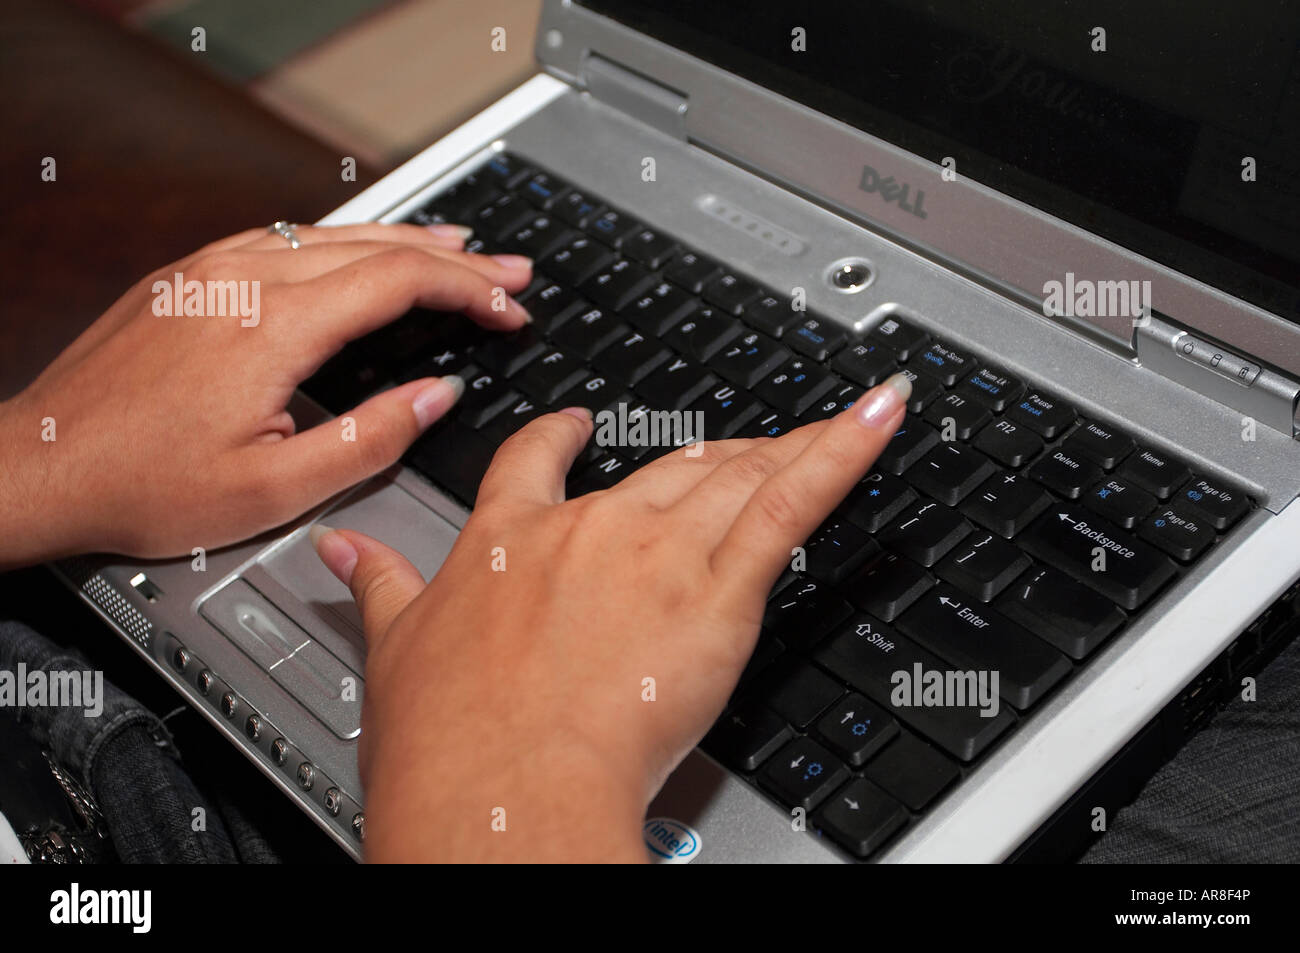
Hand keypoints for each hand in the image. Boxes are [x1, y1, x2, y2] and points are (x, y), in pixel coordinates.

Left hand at [0, 223, 532, 567]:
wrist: (39, 464)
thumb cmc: (143, 484)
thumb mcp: (275, 488)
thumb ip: (371, 436)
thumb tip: (436, 395)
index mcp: (273, 325)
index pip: (402, 279)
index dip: (470, 288)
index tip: (511, 307)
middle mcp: (244, 277)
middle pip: (378, 244)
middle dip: (456, 255)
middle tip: (510, 271)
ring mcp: (213, 267)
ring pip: (333, 231)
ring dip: (406, 238)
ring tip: (458, 244)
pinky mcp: (190, 273)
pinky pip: (288, 236)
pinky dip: (347, 240)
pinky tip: (363, 250)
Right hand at [312, 374, 910, 861]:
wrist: (500, 787)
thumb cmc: (448, 736)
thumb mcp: (395, 650)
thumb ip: (378, 587)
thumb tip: (343, 552)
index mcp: (508, 538)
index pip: (537, 461)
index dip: (563, 436)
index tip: (578, 426)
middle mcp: (587, 529)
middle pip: (662, 467)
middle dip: (707, 453)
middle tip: (737, 446)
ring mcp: (655, 551)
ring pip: (733, 478)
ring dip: (782, 448)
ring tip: (827, 423)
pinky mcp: (716, 590)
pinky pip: (791, 504)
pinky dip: (842, 453)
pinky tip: (880, 416)